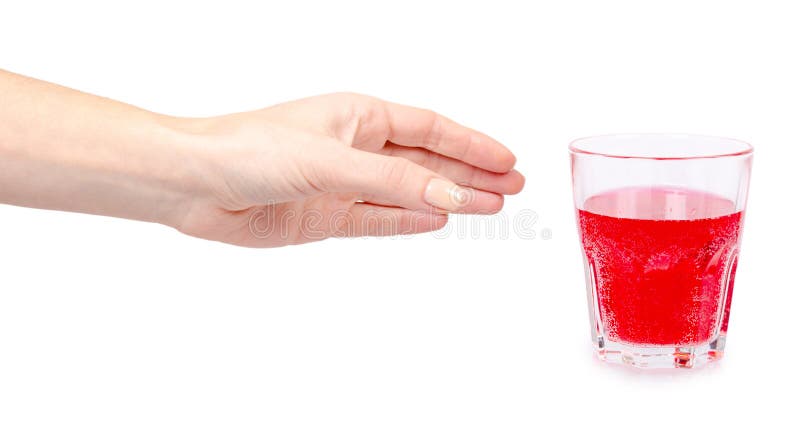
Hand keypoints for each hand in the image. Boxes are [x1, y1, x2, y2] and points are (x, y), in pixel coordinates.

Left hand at [172, 93, 523, 246]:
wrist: (195, 184)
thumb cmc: (249, 149)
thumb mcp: (331, 161)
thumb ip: (393, 182)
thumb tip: (452, 195)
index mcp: (358, 117)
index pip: (430, 129)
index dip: (471, 144)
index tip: (506, 160)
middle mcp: (354, 148)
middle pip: (428, 160)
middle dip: (470, 173)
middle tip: (512, 187)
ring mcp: (343, 184)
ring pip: (410, 192)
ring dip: (449, 198)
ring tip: (490, 206)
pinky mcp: (326, 216)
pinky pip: (381, 218)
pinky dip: (412, 220)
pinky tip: (439, 219)